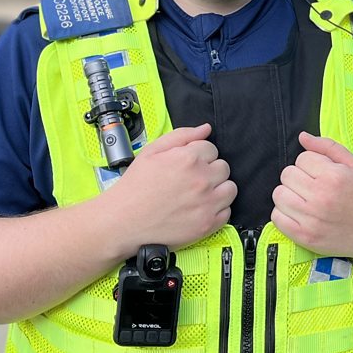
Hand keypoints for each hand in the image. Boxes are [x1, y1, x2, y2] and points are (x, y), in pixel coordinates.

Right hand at [108, 123, 235, 250]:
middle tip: (191, 180)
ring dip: (218, 189)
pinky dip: (217, 210)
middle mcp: (202, 179)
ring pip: (230, 189)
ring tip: (198, 194)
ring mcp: (207, 203)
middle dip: (210, 171)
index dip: (199, 156)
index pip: (212, 148)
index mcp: (189, 158)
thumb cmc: (135, 186)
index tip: (188, 165)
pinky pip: (227, 211)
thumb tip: (206, 128)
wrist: (123, 221)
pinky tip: (199, 209)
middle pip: (223, 167)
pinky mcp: (208, 224)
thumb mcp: (152, 151)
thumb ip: (181, 136)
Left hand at [271, 132, 352, 258]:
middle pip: (287, 175)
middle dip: (298, 177)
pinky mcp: (304, 236)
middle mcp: (321, 197)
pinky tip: (300, 213)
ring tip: (304, 199)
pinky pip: (276, 217)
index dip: (310, 164)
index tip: (319, 173)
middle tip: (311, 186)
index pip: (301, 158)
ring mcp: (311, 218)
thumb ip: (327, 147)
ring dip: (289, 195)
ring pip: (279, 194)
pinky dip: (284, 214)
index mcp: (333, 176)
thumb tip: (303, 137)